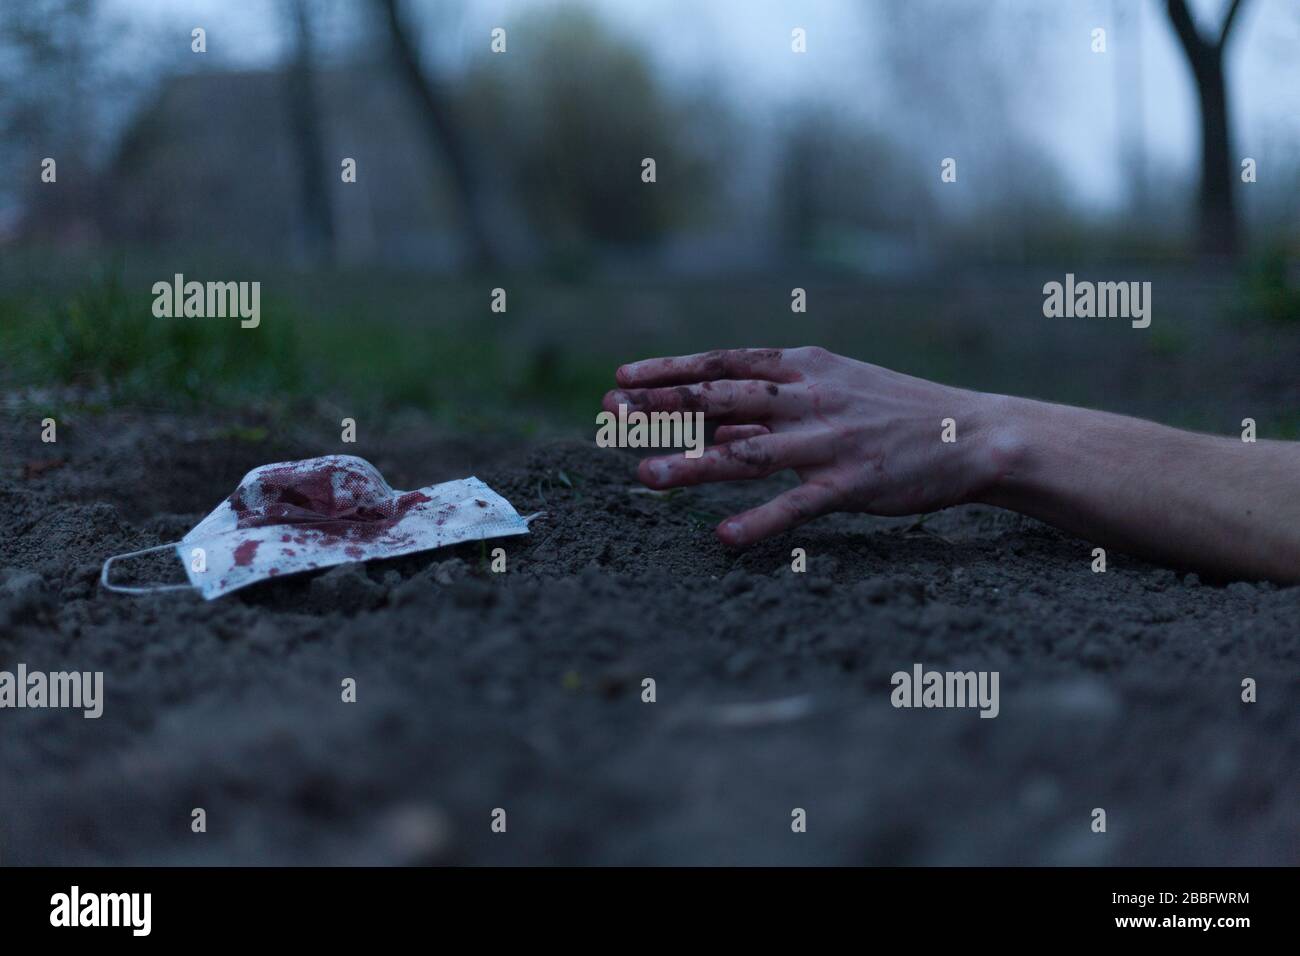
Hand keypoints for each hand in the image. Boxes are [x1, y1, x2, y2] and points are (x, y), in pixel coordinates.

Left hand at [604, 347, 1015, 546]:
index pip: (722, 363)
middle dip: (662, 407)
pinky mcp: (853, 483)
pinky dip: (761, 521)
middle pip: (722, 400)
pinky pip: (798, 504)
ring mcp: (830, 440)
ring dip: (694, 464)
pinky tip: (726, 539)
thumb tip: (711, 417)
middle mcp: (810, 396)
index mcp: (803, 366)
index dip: (668, 372)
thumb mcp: (834, 383)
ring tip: (645, 476)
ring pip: (750, 452)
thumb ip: (775, 397)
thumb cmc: (894, 410)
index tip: (621, 380)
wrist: (972, 431)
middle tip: (611, 416)